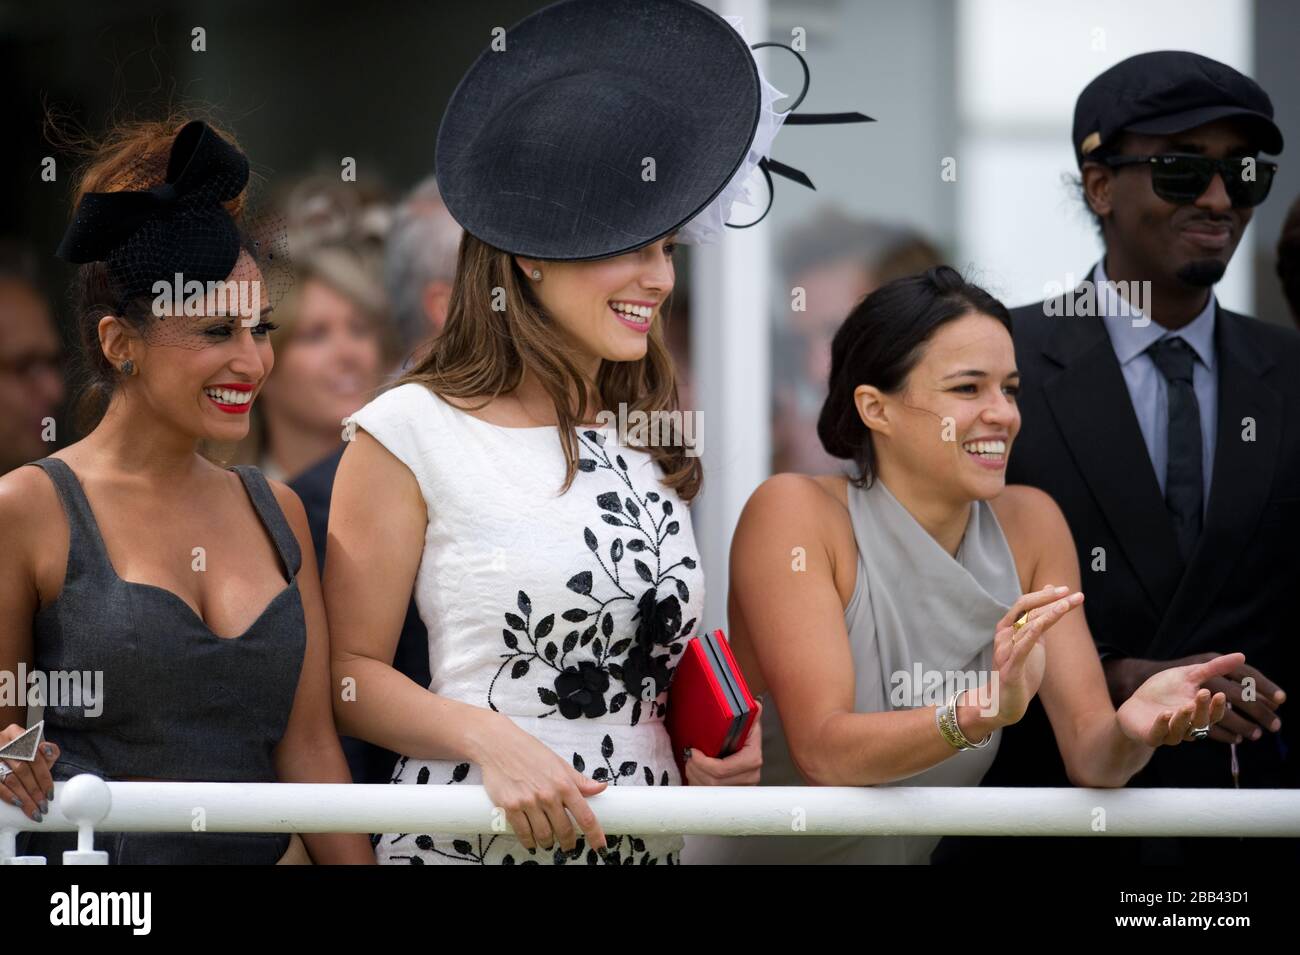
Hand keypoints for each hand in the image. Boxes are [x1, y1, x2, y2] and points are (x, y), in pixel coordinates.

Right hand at [0, 724, 58, 822]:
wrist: (0, 750)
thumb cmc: (21, 752)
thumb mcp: (35, 748)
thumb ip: (47, 750)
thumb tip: (47, 750)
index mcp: (16, 733)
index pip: (34, 756)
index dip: (44, 776)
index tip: (50, 793)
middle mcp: (2, 743)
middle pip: (23, 769)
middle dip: (35, 790)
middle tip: (43, 805)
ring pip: (10, 779)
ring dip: (24, 796)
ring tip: (34, 810)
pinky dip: (8, 795)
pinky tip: (18, 804)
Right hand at [477, 715, 606, 852]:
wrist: (499, 745)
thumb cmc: (530, 752)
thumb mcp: (559, 763)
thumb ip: (580, 780)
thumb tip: (601, 788)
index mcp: (564, 784)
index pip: (585, 816)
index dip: (595, 835)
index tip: (600, 847)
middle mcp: (548, 795)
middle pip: (564, 830)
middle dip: (568, 843)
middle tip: (568, 846)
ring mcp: (529, 802)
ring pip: (544, 835)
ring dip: (549, 843)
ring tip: (549, 842)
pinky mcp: (510, 807)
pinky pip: (524, 833)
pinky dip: (529, 842)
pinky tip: (532, 843)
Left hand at [683, 700, 762, 785]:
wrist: (746, 743)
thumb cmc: (744, 731)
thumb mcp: (746, 719)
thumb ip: (750, 712)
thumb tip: (756, 705)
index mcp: (752, 758)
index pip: (722, 769)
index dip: (704, 763)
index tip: (693, 751)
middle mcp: (750, 776)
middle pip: (714, 782)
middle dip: (696, 769)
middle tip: (688, 757)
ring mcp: (741, 787)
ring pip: (710, 790)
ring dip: (695, 776)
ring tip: (690, 763)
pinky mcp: (732, 793)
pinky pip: (710, 796)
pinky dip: (698, 784)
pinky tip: (696, 773)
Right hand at [986, 585, 1084, 726]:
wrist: (1003, 703)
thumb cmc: (1020, 671)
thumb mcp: (1033, 642)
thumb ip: (1039, 619)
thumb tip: (1050, 594)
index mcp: (1008, 628)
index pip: (1026, 604)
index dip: (1045, 595)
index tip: (1067, 590)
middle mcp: (1004, 635)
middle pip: (1024, 609)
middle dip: (1047, 599)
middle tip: (1069, 593)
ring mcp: (1005, 651)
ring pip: (1026, 626)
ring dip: (1047, 614)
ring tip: (1065, 605)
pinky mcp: (1009, 669)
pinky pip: (1020, 648)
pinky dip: (1031, 634)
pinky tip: (1043, 625)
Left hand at [1116, 653, 1240, 744]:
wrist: (1136, 704)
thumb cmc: (1165, 690)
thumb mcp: (1188, 675)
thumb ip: (1213, 668)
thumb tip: (1242, 656)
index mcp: (1199, 714)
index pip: (1214, 715)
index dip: (1218, 707)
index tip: (1220, 695)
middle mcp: (1188, 727)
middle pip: (1200, 723)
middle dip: (1203, 709)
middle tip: (1203, 693)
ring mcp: (1169, 733)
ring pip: (1181, 731)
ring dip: (1184, 718)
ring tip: (1186, 705)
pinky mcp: (1150, 736)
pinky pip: (1158, 735)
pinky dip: (1162, 725)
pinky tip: (1164, 714)